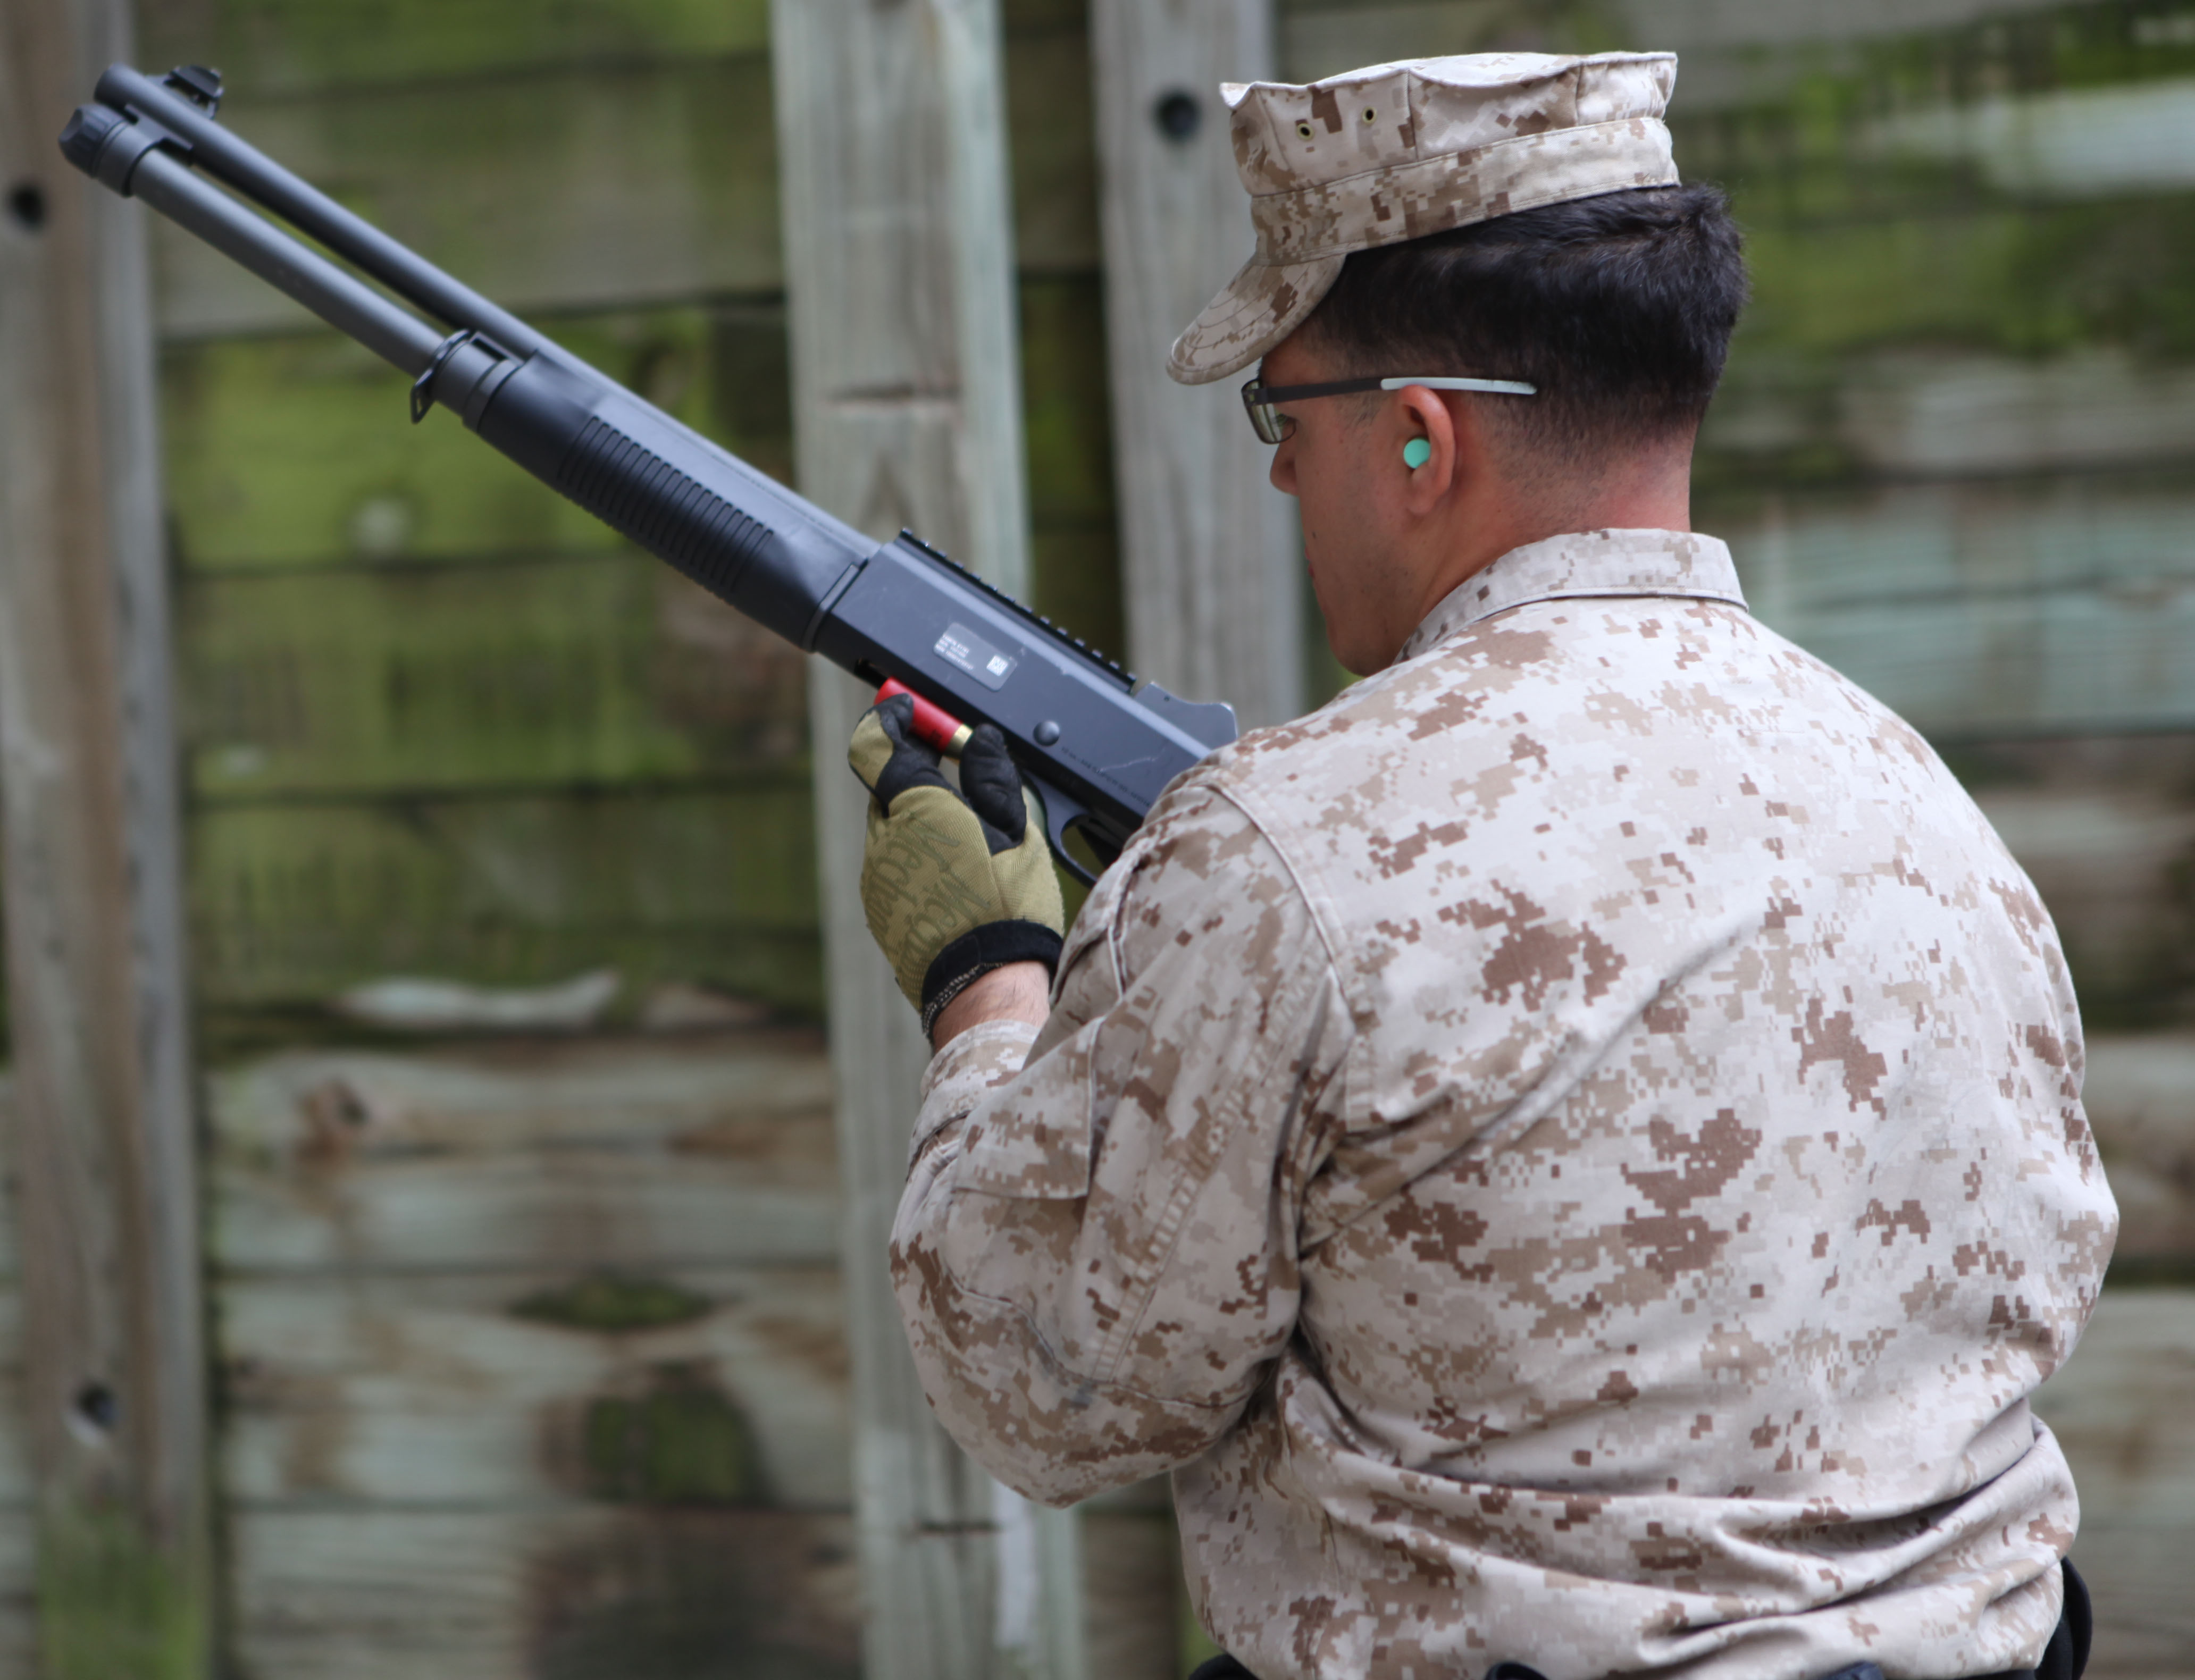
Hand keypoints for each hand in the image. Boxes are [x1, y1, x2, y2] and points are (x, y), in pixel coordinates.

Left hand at [848, 694, 1064, 1038]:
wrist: (983, 983)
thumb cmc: (1005, 906)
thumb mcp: (1016, 831)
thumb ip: (991, 777)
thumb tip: (978, 740)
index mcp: (916, 808)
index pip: (875, 743)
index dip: (888, 718)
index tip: (907, 709)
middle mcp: (884, 838)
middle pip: (885, 786)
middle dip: (913, 773)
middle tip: (950, 769)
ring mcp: (875, 876)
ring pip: (889, 828)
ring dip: (916, 820)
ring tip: (966, 839)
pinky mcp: (878, 907)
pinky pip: (891, 865)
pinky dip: (913, 857)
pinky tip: (952, 877)